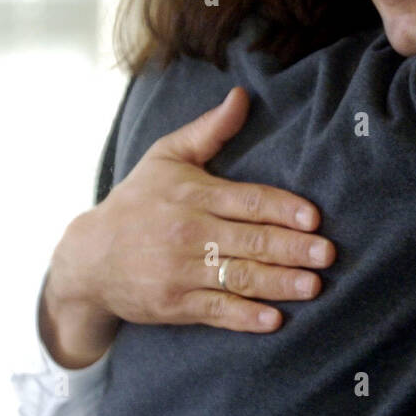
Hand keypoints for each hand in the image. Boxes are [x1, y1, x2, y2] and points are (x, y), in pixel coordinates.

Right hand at [40, 87, 334, 366]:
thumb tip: (242, 96)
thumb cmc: (137, 201)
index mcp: (194, 195)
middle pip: (250, 241)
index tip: (313, 218)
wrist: (88, 258)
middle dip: (292, 249)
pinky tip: (273, 320)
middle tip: (327, 254)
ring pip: (239, 277)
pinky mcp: (174, 304)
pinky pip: (216, 311)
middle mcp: (189, 232)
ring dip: (279, 283)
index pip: (248, 201)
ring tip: (313, 286)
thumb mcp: (166, 157)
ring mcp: (181, 271)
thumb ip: (209, 129)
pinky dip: (245, 317)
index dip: (282, 209)